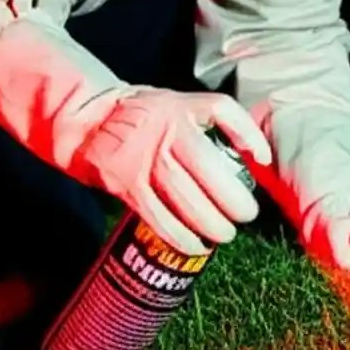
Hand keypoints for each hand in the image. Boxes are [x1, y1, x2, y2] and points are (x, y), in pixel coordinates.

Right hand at [76, 87, 271, 254]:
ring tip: (225, 233)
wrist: (90, 120)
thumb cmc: (149, 115)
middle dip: (234, 200)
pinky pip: (159, 219)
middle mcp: (164, 134)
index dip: (248, 135)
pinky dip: (181, 238)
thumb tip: (259, 156)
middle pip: (208, 169)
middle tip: (246, 214)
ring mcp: (143, 162)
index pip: (221, 111)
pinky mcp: (126, 187)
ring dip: (211, 224)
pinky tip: (197, 246)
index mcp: (181, 110)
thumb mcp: (183, 103)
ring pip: (184, 199)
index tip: (260, 162)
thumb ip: (220, 120)